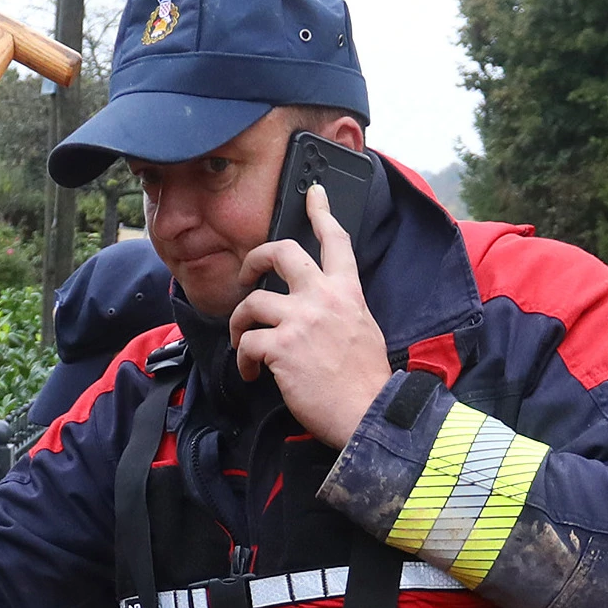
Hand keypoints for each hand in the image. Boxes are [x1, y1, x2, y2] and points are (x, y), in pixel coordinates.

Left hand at [231, 184, 393, 450]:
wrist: (368, 414)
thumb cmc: (367, 380)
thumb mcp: (364, 329)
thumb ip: (341, 309)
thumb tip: (320, 310)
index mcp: (347, 292)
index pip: (335, 241)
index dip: (321, 212)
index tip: (313, 193)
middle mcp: (323, 298)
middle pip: (280, 252)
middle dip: (255, 259)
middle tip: (246, 276)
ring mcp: (300, 320)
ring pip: (251, 302)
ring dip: (239, 323)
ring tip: (242, 343)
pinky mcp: (280, 347)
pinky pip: (247, 343)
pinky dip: (243, 359)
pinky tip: (252, 373)